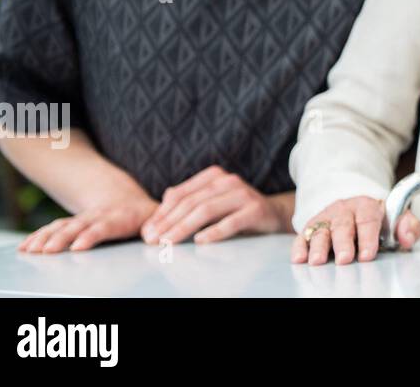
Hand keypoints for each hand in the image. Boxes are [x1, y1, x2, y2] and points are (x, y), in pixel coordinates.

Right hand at [18, 195, 157, 253]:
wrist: (124, 198)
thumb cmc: (144, 213)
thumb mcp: (156, 214)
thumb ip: (158, 223)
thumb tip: (157, 236)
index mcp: (119, 217)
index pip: (104, 226)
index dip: (91, 235)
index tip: (78, 246)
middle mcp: (97, 217)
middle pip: (77, 227)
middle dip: (61, 239)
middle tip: (46, 251)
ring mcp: (82, 220)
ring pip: (62, 227)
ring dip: (45, 238)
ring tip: (31, 250)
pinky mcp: (70, 225)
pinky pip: (52, 230)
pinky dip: (38, 237)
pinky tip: (25, 247)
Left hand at [140, 165, 288, 244]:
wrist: (273, 214)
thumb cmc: (235, 210)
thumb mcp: (211, 202)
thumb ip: (187, 201)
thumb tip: (159, 210)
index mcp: (213, 176)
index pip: (180, 194)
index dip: (161, 213)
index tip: (147, 231)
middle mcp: (228, 181)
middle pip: (191, 202)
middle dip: (168, 222)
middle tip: (152, 240)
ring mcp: (243, 194)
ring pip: (207, 210)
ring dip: (184, 227)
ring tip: (169, 242)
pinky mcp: (256, 210)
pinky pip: (232, 221)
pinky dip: (214, 231)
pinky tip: (200, 241)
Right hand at [290, 197, 419, 265]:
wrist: (357, 207)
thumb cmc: (379, 219)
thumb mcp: (397, 219)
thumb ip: (408, 226)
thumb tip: (407, 238)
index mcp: (367, 206)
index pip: (368, 220)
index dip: (368, 237)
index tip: (368, 254)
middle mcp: (345, 210)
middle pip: (343, 225)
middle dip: (343, 243)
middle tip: (344, 259)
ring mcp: (326, 218)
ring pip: (321, 230)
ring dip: (318, 246)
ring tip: (318, 261)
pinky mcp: (312, 227)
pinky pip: (303, 235)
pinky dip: (300, 246)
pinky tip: (299, 258)